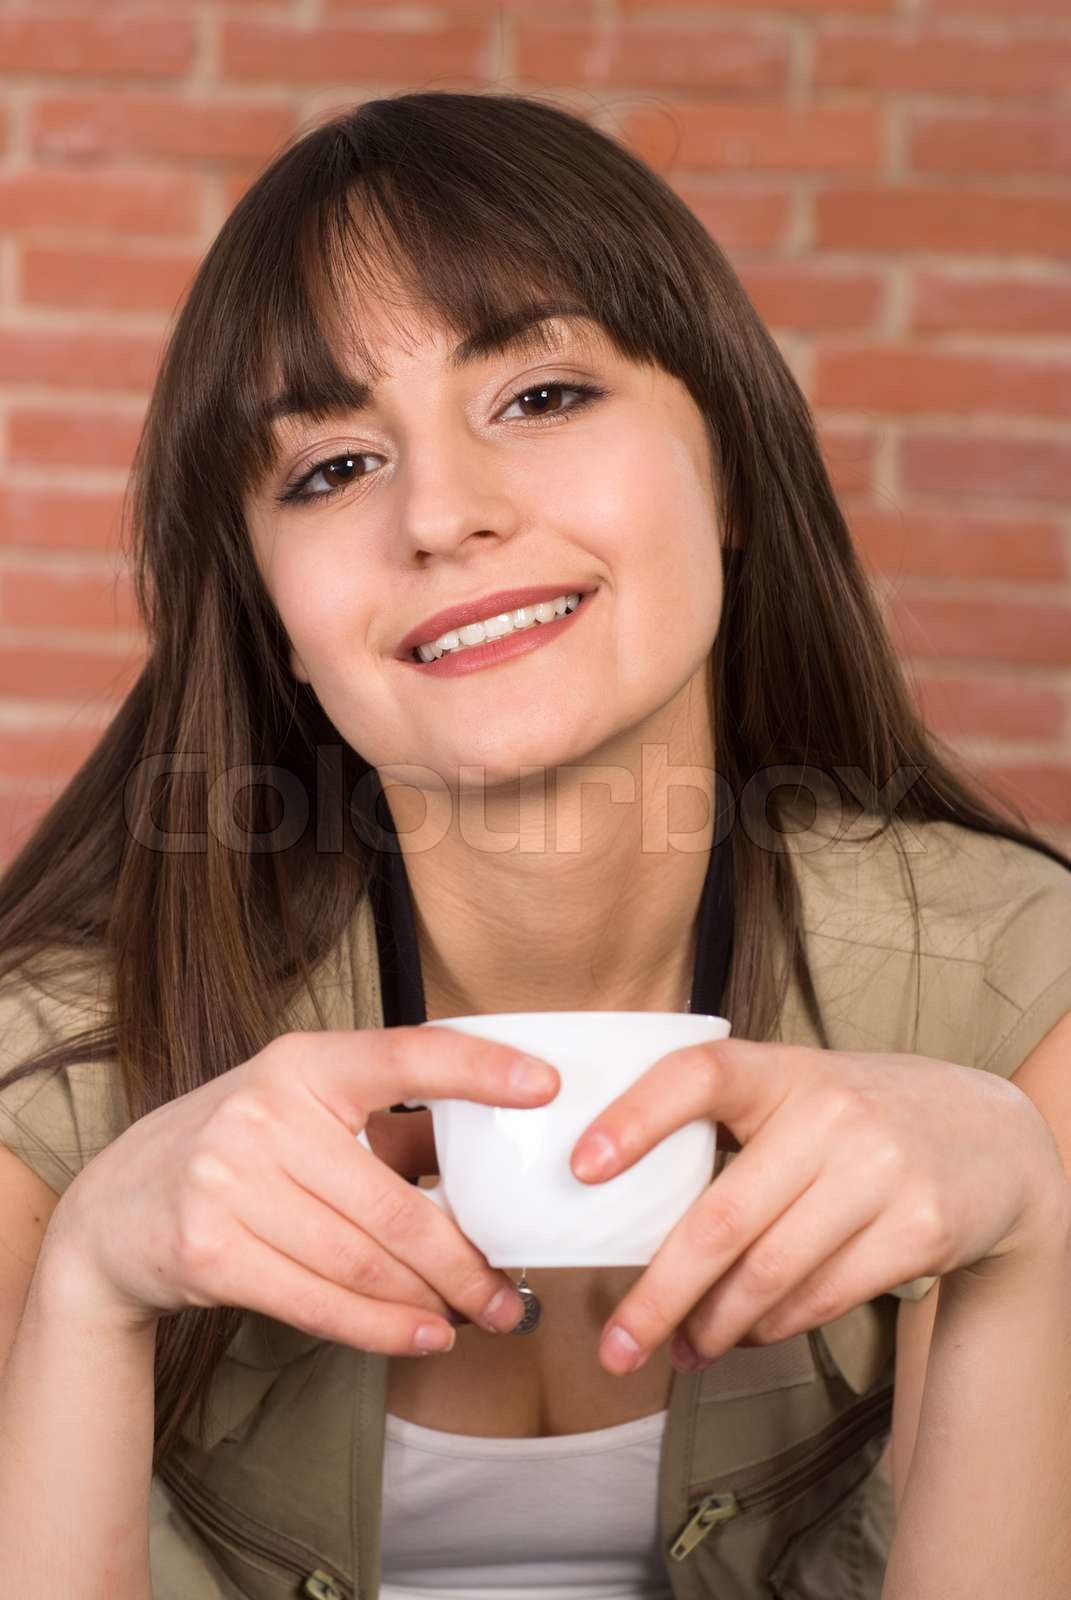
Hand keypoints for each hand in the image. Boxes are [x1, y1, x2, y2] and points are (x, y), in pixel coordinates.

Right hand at [45, 1026, 558, 1351]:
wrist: (116, 1210)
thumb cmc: (237, 1154)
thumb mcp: (302, 1114)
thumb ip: (389, 1131)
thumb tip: (495, 1165)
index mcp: (303, 1063)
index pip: (404, 1054)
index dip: (478, 1069)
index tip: (545, 1087)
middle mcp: (264, 1112)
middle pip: (394, 1203)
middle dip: (464, 1259)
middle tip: (511, 1294)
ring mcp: (229, 1181)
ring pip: (361, 1260)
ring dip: (428, 1302)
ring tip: (476, 1319)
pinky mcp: (208, 1250)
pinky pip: (317, 1301)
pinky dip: (379, 1328)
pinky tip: (422, 1337)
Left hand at [568, 1039, 1065, 1375]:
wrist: (996, 1138)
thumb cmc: (865, 1119)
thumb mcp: (802, 1092)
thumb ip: (731, 1126)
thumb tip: (623, 1202)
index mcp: (786, 1069)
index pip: (700, 1075)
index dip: (635, 1117)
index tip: (580, 1167)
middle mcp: (833, 1114)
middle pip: (723, 1218)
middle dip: (659, 1294)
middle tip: (616, 1345)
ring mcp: (881, 1172)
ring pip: (769, 1274)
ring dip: (714, 1327)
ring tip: (683, 1351)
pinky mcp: (920, 1229)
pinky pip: (822, 1298)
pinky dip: (773, 1329)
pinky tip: (747, 1337)